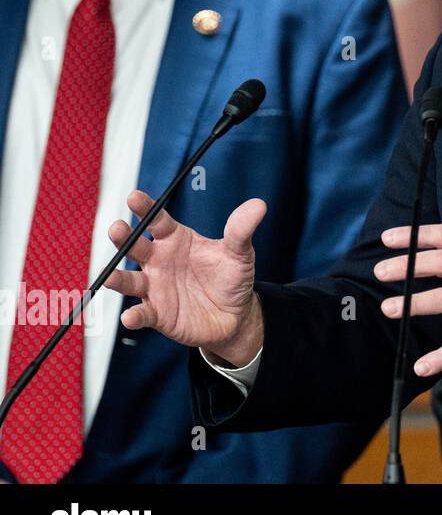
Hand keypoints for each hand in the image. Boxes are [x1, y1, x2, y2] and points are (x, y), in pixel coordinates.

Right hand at [104, 190, 266, 365]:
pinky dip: (134, 316)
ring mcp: (155, 287)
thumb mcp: (239, 253)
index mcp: (176, 240)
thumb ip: (241, 230)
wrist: (235, 315)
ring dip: (118, 278)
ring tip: (110, 276)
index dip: (145, 209)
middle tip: (117, 229)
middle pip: (135, 246)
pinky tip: (131, 317)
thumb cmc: (232, 278)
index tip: (134, 197)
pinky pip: (142, 314)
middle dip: (123, 237)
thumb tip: (258, 206)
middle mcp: (159, 261)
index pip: (157, 220)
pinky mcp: (157, 313)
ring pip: (130, 280)